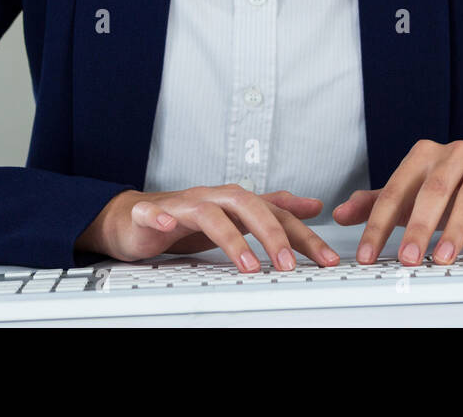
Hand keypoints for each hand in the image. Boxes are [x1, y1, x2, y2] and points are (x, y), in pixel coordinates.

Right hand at [75, 184, 341, 272]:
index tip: (327, 259)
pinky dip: (161, 217)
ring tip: (248, 264)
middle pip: (248, 205)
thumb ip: (274, 210)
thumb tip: (313, 205)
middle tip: (289, 264)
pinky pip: (153, 212)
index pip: (277, 214)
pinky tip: (169, 226)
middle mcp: (212, 198)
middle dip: (272, 234)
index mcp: (235, 201)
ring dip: (230, 237)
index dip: (304, 236)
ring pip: (209, 212)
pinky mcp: (149, 213)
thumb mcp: (237, 217)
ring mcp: (181, 205)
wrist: (135, 218)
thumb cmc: (188, 219)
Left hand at [333, 139, 462, 265]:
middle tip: (407, 258)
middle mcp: (454, 153)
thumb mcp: (411, 196)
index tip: (367, 254)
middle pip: (432, 190)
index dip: (378, 224)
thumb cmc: (450, 191)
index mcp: (423, 154)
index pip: (395, 190)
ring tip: (443, 258)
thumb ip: (376, 203)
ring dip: (456, 228)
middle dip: (418, 228)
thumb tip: (339, 214)